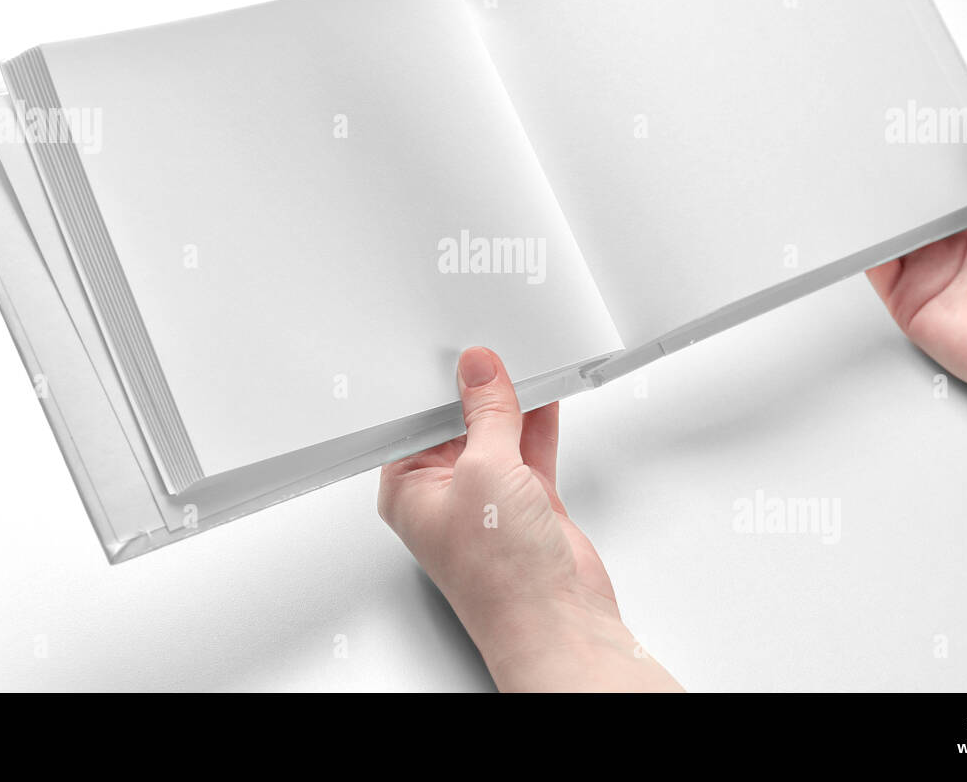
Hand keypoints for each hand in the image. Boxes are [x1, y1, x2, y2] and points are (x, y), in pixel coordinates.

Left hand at [378, 346, 681, 690]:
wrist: (558, 619)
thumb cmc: (500, 575)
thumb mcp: (484, 469)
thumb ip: (486, 413)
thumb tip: (478, 371)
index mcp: (408, 489)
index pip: (415, 420)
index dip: (433, 385)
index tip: (454, 350)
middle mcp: (444, 493)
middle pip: (457, 422)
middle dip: (476, 389)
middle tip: (493, 348)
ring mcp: (488, 497)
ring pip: (497, 431)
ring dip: (512, 402)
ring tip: (524, 359)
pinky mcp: (527, 500)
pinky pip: (530, 447)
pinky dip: (539, 421)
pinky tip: (546, 392)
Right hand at [869, 121, 966, 536]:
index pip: (951, 184)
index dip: (936, 161)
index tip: (921, 133)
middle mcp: (955, 247)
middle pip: (915, 205)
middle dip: (900, 179)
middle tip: (885, 147)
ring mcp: (928, 273)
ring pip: (891, 231)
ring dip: (878, 209)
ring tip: (866, 177)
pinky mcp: (907, 299)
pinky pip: (876, 266)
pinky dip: (863, 246)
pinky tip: (862, 222)